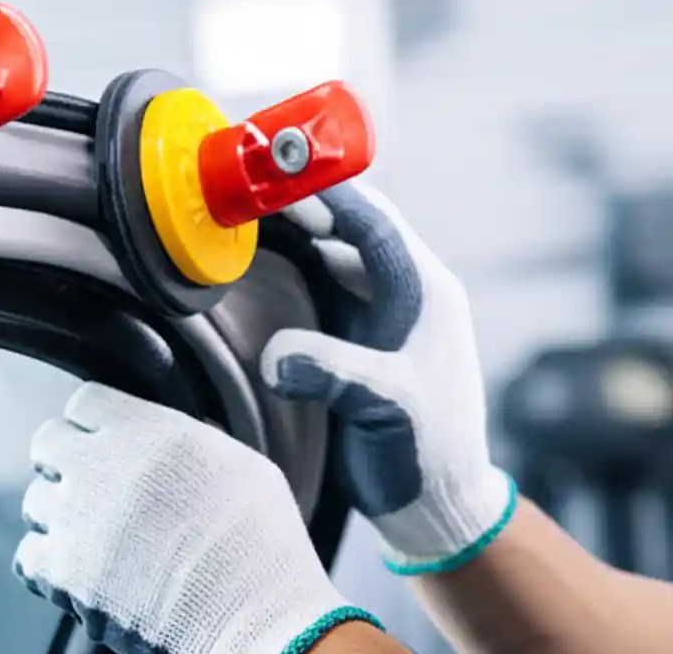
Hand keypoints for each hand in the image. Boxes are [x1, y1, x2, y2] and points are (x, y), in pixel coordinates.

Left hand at [12, 382, 380, 653]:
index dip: (95, 424)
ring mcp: (77, 519)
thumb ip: (187, 440)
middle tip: (92, 490)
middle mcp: (102, 467)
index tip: (105, 443)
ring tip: (95, 540)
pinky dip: (48, 566)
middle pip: (47, 444)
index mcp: (146, 430)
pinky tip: (78, 574)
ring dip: (59, 517)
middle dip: (66, 464)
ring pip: (35, 502)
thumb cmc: (262, 546)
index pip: (84, 402)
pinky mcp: (65, 572)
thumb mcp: (239, 464)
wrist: (255, 619)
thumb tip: (165, 437)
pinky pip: (29, 557)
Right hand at [263, 182, 515, 573]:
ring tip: (240, 219)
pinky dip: (287, 275)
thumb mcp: (387, 406)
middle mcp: (403, 294)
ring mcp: (379, 316)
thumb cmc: (427, 453)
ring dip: (290, 240)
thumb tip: (276, 354)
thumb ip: (333, 371)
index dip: (328, 195)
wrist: (434, 505)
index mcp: (425, 293)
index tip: (280, 170)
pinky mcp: (355, 341)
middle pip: (348, 231)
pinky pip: (318, 292)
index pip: (374, 224)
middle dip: (300, 207)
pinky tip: (251, 271)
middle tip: (246, 188)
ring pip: (330, 259)